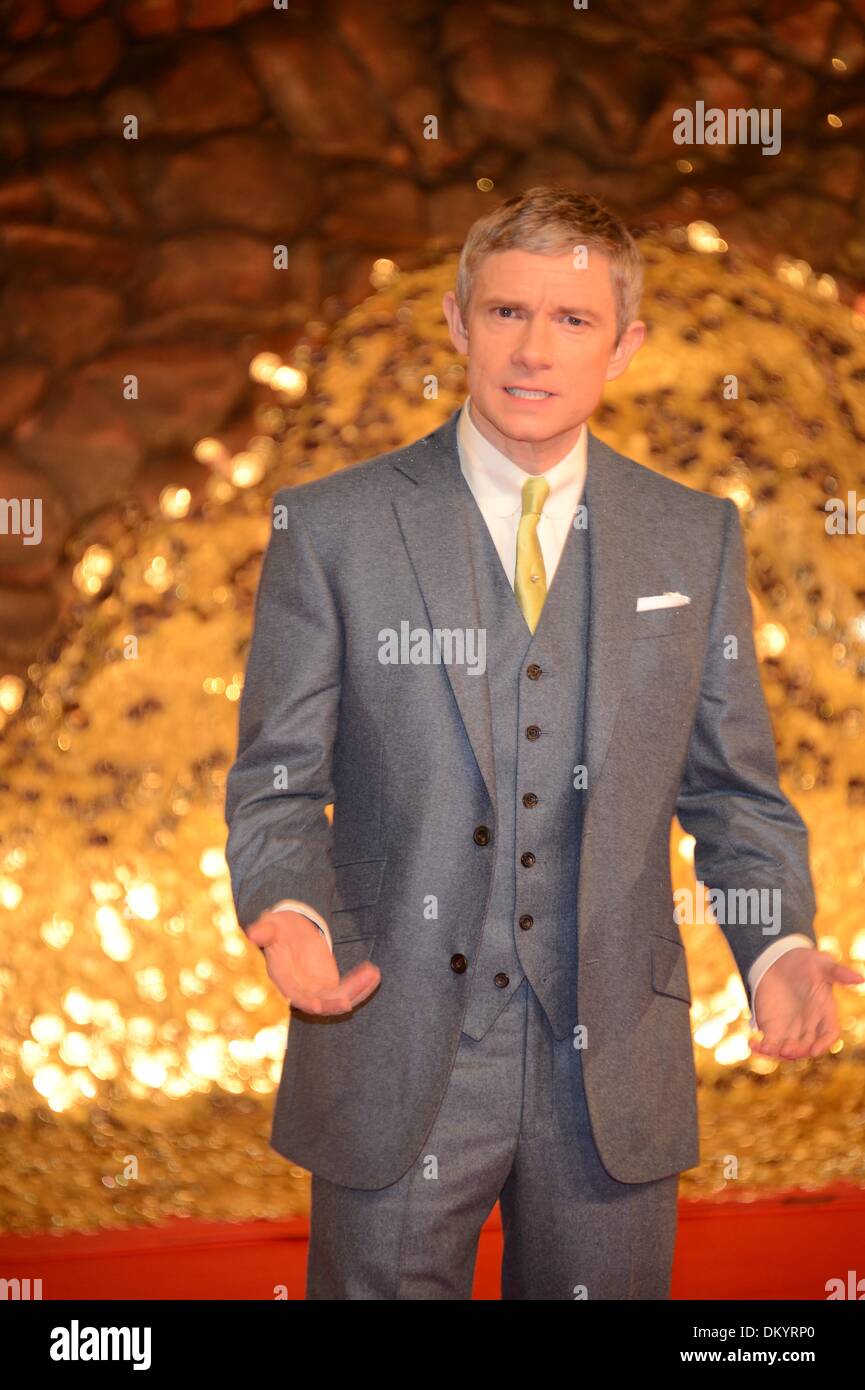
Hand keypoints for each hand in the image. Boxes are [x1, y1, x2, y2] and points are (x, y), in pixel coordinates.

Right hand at [247, 909, 380, 1014]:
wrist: (289, 932)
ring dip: (356, 991)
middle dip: (334, 1004)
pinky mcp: (331, 984)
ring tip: (371, 974)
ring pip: (339, 998)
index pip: (294, 996)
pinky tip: (374, 973)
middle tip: (348, 1001)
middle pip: (320, 1004)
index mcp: (283, 979)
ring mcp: (318, 990)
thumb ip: (263, 931)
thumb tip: (253, 934)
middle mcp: (301, 990)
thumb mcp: (269, 926)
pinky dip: (363, 985)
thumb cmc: (276, 930)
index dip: (305, 1002)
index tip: (318, 1006)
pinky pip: (349, 990)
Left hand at [749, 947, 864, 1058]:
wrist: (779, 959)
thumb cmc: (806, 961)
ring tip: (766, 1048)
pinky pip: (769, 1043)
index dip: (823, 1044)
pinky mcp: (772, 1027)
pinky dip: (762, 1047)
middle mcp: (809, 1025)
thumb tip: (861, 977)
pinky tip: (751, 1043)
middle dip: (798, 1050)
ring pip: (787, 1049)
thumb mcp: (823, 964)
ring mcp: (790, 1028)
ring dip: (777, 1053)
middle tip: (786, 1049)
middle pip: (806, 1046)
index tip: (814, 1050)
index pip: (829, 1034)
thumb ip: (839, 972)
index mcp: (824, 1013)